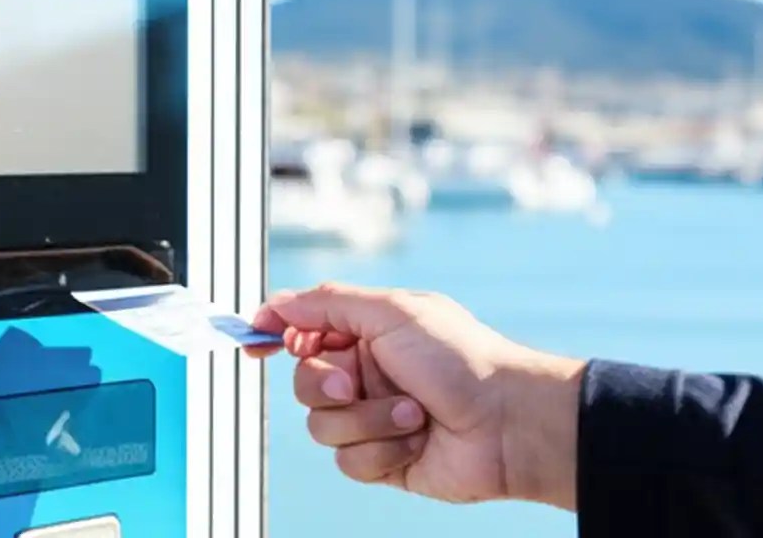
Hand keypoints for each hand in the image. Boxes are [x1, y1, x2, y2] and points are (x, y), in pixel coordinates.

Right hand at [250, 283, 584, 509]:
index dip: (278, 333)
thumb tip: (277, 302)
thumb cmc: (461, 360)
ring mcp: (373, 417)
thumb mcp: (392, 312)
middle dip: (325, 385)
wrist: (508, 425)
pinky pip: (348, 461)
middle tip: (354, 383)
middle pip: (303, 382)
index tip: (254, 336)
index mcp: (368, 332)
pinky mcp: (383, 458)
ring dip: (366, 420)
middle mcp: (367, 373)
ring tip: (411, 413)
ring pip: (321, 425)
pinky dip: (381, 449)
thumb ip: (328, 304)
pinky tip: (417, 440)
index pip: (306, 330)